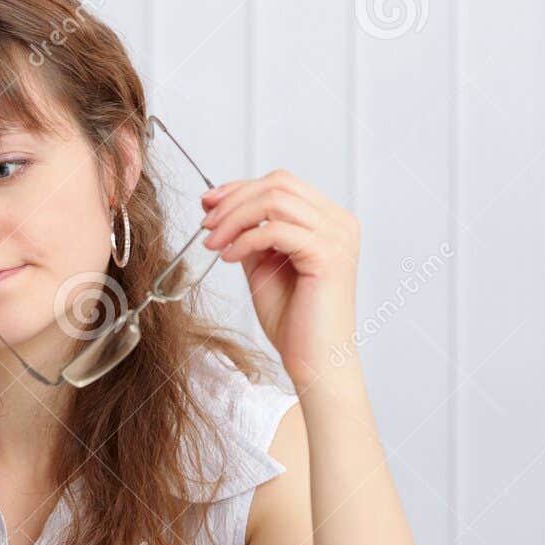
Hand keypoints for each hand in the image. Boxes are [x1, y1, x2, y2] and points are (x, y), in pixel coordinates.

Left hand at [200, 170, 360, 389]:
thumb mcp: (264, 266)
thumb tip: (219, 208)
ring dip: (234, 219)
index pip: (282, 184)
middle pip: (278, 184)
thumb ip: (250, 236)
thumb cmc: (293, 321)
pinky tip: (228, 258)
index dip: (240, 188)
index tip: (207, 203)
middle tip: (205, 223)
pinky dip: (245, 240)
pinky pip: (276, 231)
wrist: (314, 361)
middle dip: (234, 199)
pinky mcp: (328, 255)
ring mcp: (337, 236)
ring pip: (275, 201)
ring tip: (212, 243)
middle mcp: (338, 223)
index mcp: (328, 221)